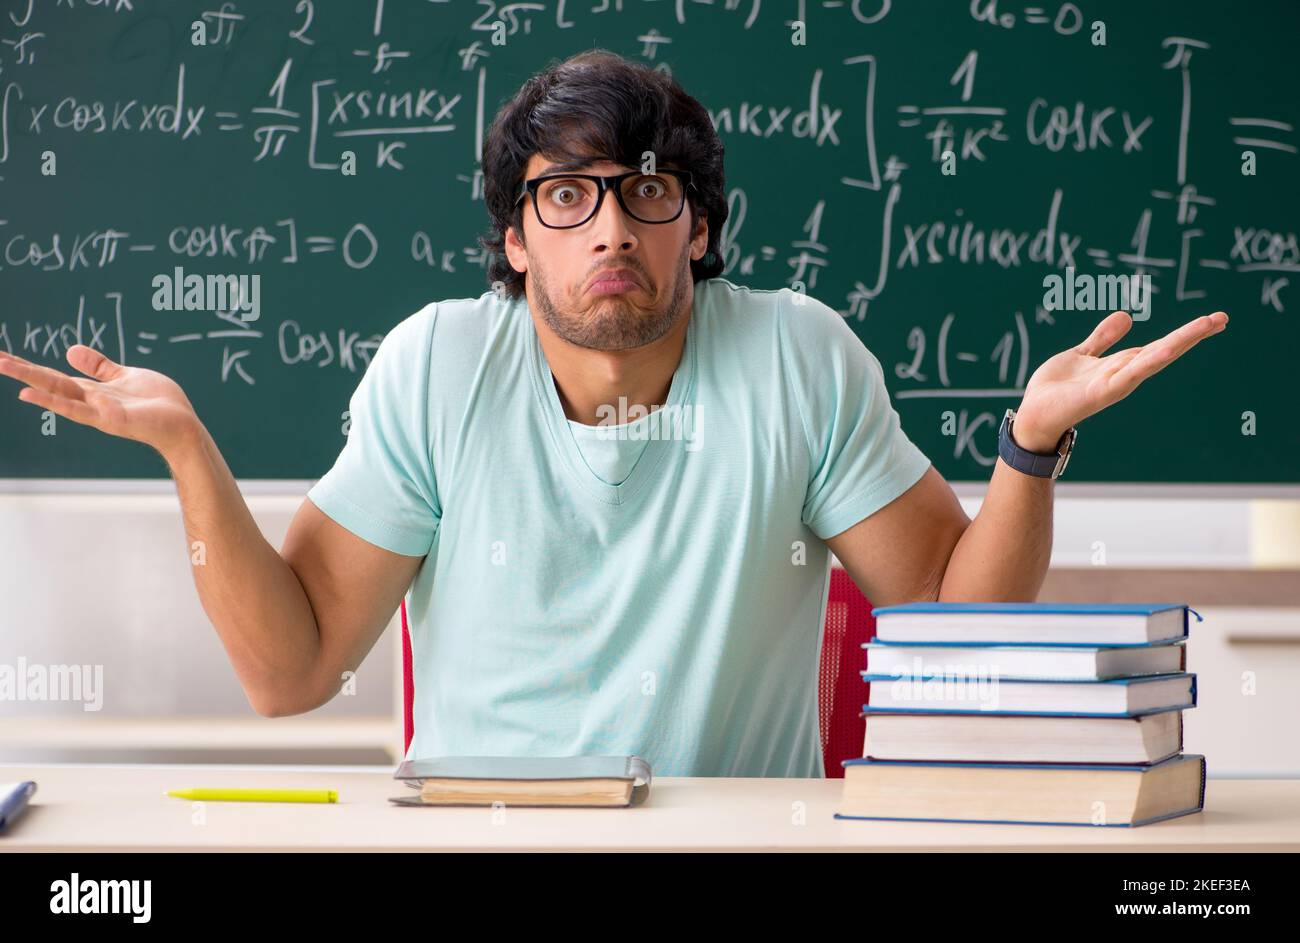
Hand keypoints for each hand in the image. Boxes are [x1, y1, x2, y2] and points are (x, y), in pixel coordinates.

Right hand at [0, 345, 201, 458]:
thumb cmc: (158, 403)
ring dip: (34, 387)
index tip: (2, 356)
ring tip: (8, 374)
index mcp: (92, 391)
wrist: (184, 425)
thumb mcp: (125, 376)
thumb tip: (69, 350)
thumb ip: (99, 366)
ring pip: (61, 397)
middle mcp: (91, 402)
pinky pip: (84, 411)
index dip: (28, 366)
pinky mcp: (115, 420)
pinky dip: (59, 404)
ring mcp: (101, 412)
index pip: (53, 376)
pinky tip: (36, 396)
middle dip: (22, 372)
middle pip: (50, 384)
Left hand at [1012, 309, 1228, 452]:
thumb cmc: (1056, 389)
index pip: (1159, 344)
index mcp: (1120, 365)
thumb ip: (1102, 338)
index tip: (1213, 319)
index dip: (1185, 332)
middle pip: (1163, 350)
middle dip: (1192, 335)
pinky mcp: (1099, 393)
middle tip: (1222, 318)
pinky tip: (1165, 349)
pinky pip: (1126, 375)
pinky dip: (1146, 362)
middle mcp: (1123, 375)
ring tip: (1205, 325)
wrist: (1033, 415)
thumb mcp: (1082, 355)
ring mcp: (1114, 384)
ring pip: (1152, 360)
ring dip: (1178, 342)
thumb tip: (1127, 316)